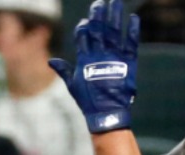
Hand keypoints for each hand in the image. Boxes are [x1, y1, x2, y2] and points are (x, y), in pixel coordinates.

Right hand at [48, 0, 139, 133]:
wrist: (107, 114)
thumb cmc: (88, 101)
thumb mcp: (73, 86)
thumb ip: (64, 71)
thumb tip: (50, 61)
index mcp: (85, 59)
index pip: (83, 36)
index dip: (84, 27)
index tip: (86, 21)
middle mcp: (99, 55)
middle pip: (98, 29)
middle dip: (99, 14)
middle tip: (100, 2)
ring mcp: (114, 58)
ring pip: (114, 32)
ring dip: (115, 15)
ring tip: (116, 1)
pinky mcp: (128, 63)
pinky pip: (131, 44)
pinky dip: (133, 31)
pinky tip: (134, 18)